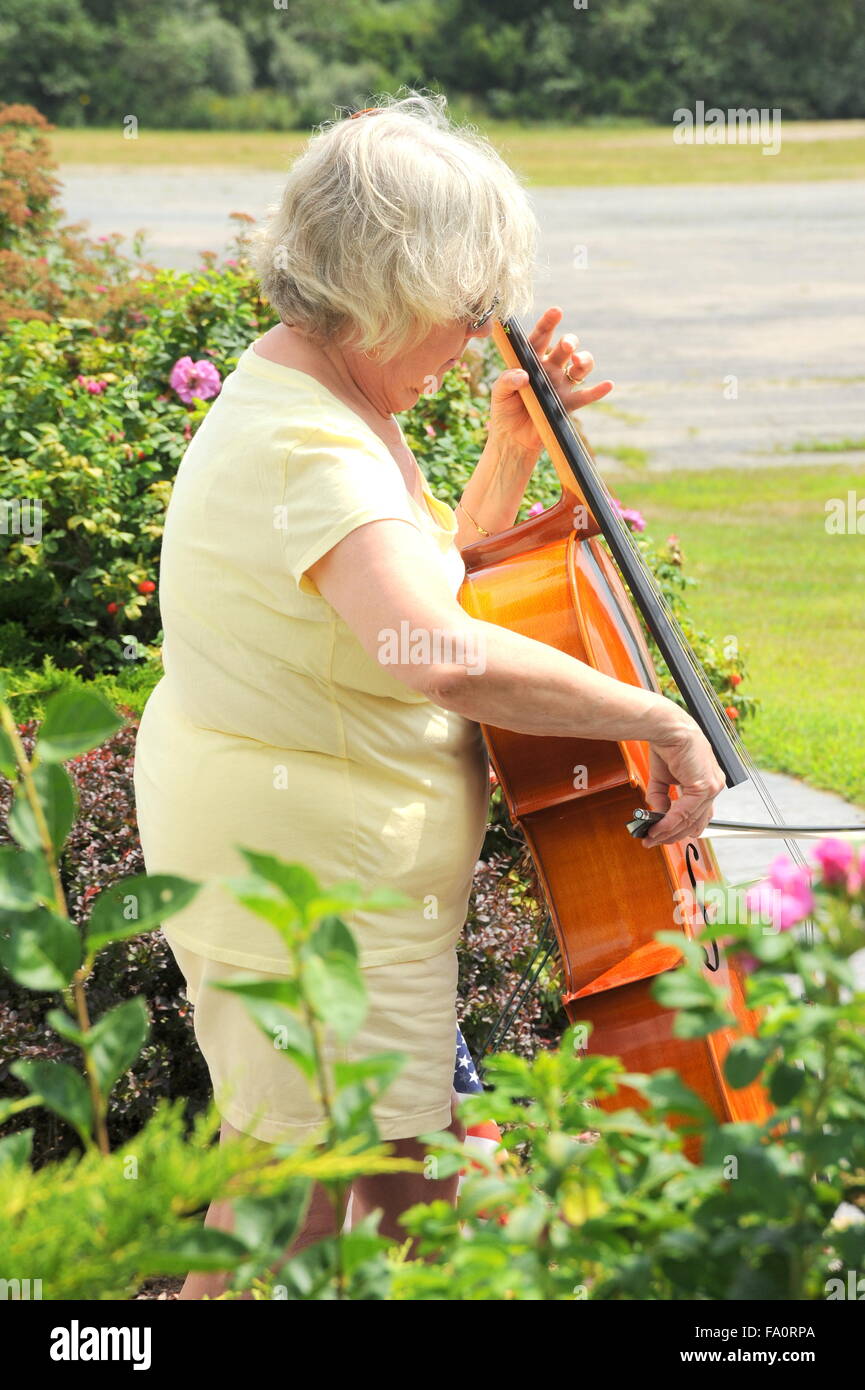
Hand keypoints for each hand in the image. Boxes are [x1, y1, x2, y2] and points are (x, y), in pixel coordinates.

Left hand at [488, 305, 613, 457]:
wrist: (513, 438)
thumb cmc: (504, 411)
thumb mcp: (498, 394)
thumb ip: (506, 381)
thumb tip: (522, 375)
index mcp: (530, 361)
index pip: (539, 337)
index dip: (548, 323)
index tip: (556, 312)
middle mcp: (549, 369)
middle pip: (565, 348)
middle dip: (569, 342)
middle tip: (567, 346)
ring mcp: (560, 385)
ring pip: (580, 367)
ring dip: (584, 361)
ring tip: (578, 363)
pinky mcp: (567, 404)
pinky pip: (586, 396)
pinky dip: (598, 391)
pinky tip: (608, 385)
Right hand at [642, 718, 725, 846]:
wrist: (668, 728)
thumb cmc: (668, 744)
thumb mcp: (663, 777)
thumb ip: (662, 798)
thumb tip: (658, 814)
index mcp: (707, 783)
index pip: (698, 814)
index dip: (679, 828)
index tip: (662, 834)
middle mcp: (713, 786)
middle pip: (695, 823)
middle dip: (672, 835)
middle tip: (653, 839)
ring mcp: (712, 787)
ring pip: (690, 821)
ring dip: (668, 831)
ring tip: (651, 836)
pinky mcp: (705, 787)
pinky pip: (685, 813)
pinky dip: (669, 822)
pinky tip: (657, 826)